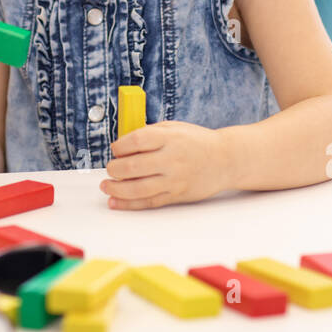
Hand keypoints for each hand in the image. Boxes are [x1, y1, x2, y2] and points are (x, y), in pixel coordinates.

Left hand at [102, 121, 227, 209]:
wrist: (225, 159)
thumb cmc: (196, 141)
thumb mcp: (174, 128)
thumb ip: (150, 133)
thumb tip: (122, 145)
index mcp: (171, 138)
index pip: (137, 141)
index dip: (120, 146)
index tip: (116, 149)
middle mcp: (173, 159)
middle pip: (134, 166)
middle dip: (115, 168)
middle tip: (110, 168)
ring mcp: (175, 180)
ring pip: (139, 188)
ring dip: (117, 189)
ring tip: (106, 185)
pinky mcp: (177, 195)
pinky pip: (149, 202)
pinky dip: (129, 204)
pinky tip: (115, 201)